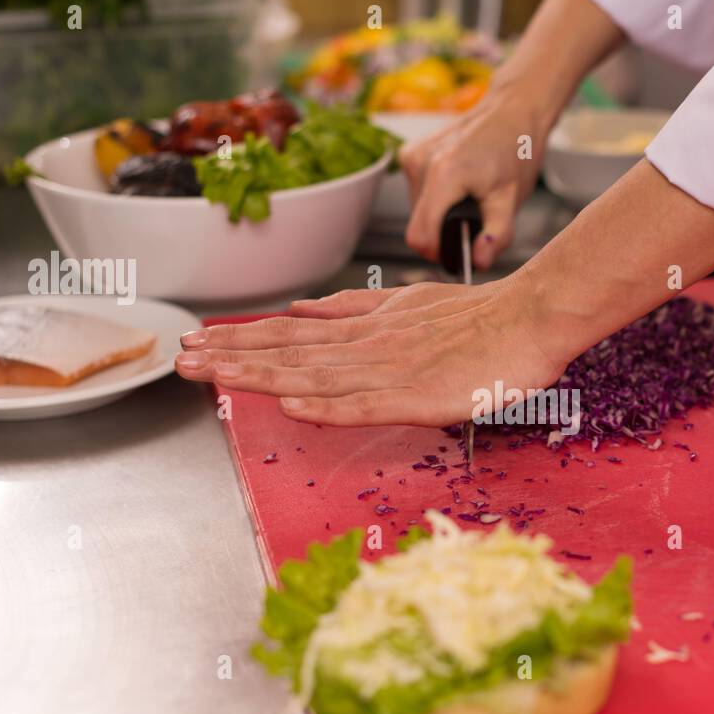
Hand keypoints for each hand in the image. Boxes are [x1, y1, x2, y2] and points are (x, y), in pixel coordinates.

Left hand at [173, 280, 568, 426]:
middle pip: (291, 353)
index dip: (241, 340)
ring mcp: (393, 371)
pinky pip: (370, 404)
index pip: (291, 336)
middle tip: (182, 360)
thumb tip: (299, 310)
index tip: (196, 342)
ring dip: (263, 377)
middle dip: (232, 357)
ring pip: (318, 376)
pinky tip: (296, 409)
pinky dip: (332, 407)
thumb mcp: (405, 304)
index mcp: (364, 329)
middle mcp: (368, 347)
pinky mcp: (422, 395)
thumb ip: (351, 310)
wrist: (531, 318)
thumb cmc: (477, 318)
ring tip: (214, 378)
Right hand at [399, 84, 545, 269]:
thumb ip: (496, 235)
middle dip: (443, 235)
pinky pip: (416, 194)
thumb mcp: (512, 199)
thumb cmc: (515, 150)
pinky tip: (458, 186)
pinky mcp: (410, 153)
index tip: (462, 250)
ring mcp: (412, 156)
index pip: (421, 237)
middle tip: (473, 223)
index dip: (440, 253)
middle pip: (418, 227)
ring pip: (416, 212)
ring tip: (469, 199)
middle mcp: (421, 163)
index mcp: (444, 174)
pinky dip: (435, 199)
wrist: (511, 110)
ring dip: (439, 216)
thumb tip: (478, 262)